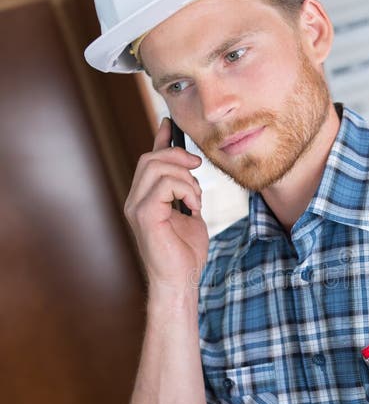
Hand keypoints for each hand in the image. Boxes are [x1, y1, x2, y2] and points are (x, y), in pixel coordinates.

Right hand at [124, 118, 209, 293]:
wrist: (181, 280)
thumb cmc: (186, 252)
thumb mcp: (190, 211)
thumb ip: (185, 189)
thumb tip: (190, 163)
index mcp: (144, 198)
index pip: (149, 160)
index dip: (161, 139)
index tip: (171, 123)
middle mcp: (135, 200)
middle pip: (151, 158)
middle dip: (178, 156)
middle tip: (198, 168)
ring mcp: (137, 207)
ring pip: (158, 167)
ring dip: (186, 178)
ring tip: (196, 199)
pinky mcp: (144, 215)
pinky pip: (165, 184)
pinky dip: (186, 190)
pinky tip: (193, 207)